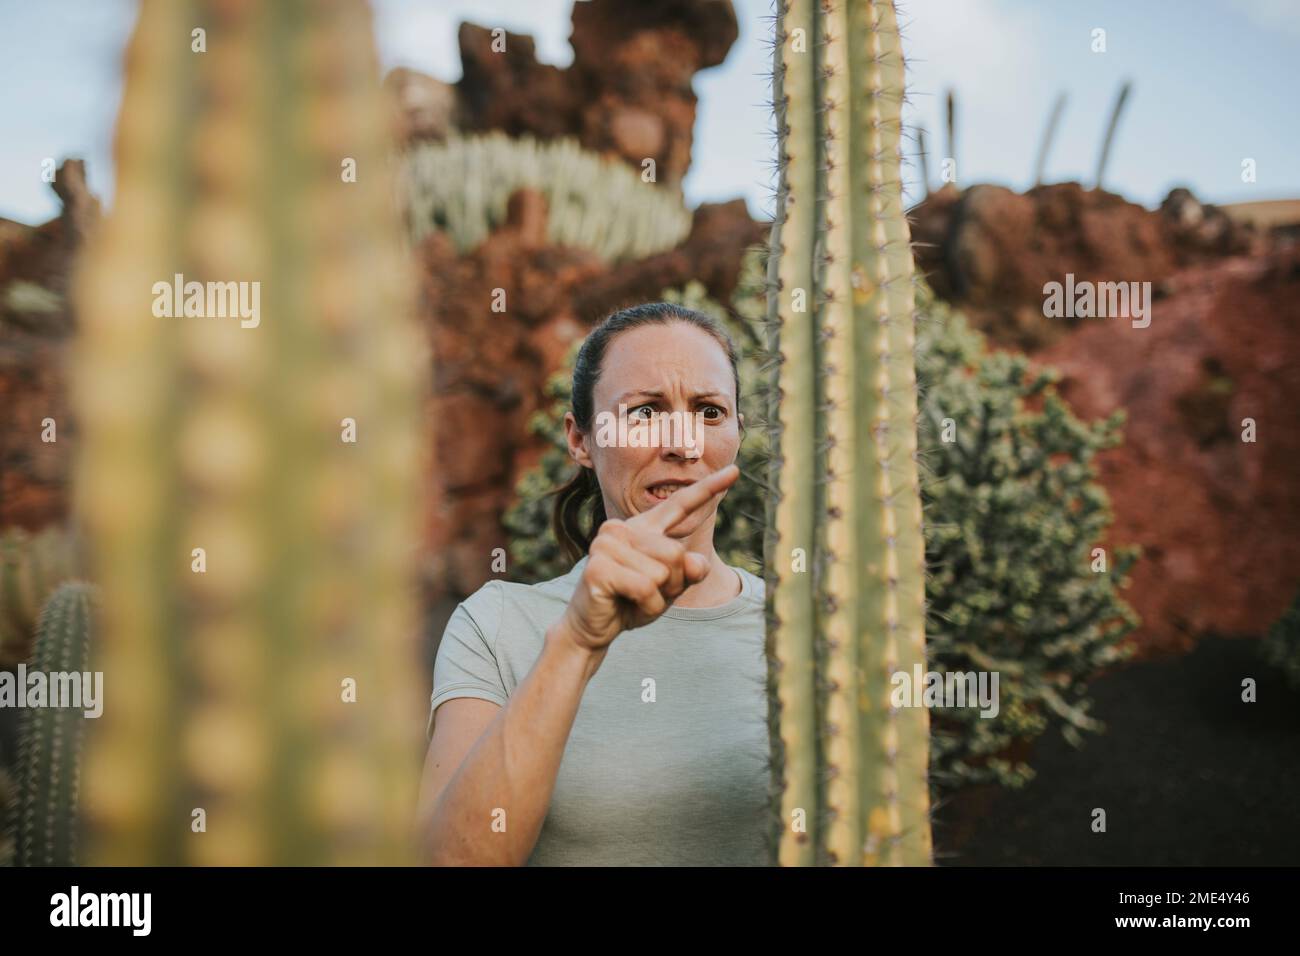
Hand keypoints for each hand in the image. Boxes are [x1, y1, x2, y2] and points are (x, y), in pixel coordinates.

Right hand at [559, 463, 739, 653]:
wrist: (593, 627)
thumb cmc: (632, 602)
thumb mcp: (671, 587)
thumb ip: (689, 571)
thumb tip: (695, 562)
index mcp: (643, 528)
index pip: (679, 505)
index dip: (708, 488)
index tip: (735, 469)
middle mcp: (622, 528)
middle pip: (677, 553)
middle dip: (672, 584)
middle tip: (647, 593)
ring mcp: (606, 544)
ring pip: (662, 572)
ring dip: (657, 598)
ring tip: (634, 599)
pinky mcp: (598, 567)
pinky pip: (646, 588)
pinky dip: (647, 606)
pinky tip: (627, 605)